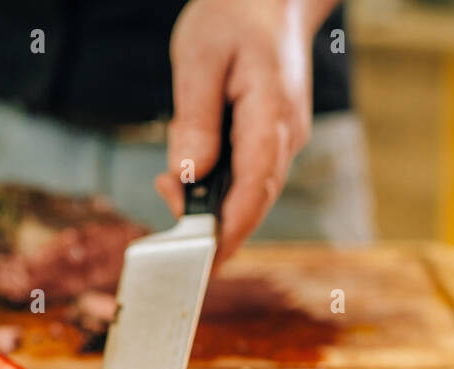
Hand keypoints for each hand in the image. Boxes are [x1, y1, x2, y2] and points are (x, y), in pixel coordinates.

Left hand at [156, 0, 318, 261]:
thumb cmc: (233, 14)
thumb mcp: (199, 58)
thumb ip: (196, 119)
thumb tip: (191, 173)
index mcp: (272, 113)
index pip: (254, 187)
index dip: (229, 230)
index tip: (203, 259)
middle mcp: (287, 134)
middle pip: (255, 201)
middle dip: (213, 222)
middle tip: (166, 209)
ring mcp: (285, 138)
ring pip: (252, 192)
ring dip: (212, 203)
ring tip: (170, 185)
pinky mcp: (275, 138)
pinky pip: (249, 175)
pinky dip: (220, 185)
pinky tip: (190, 170)